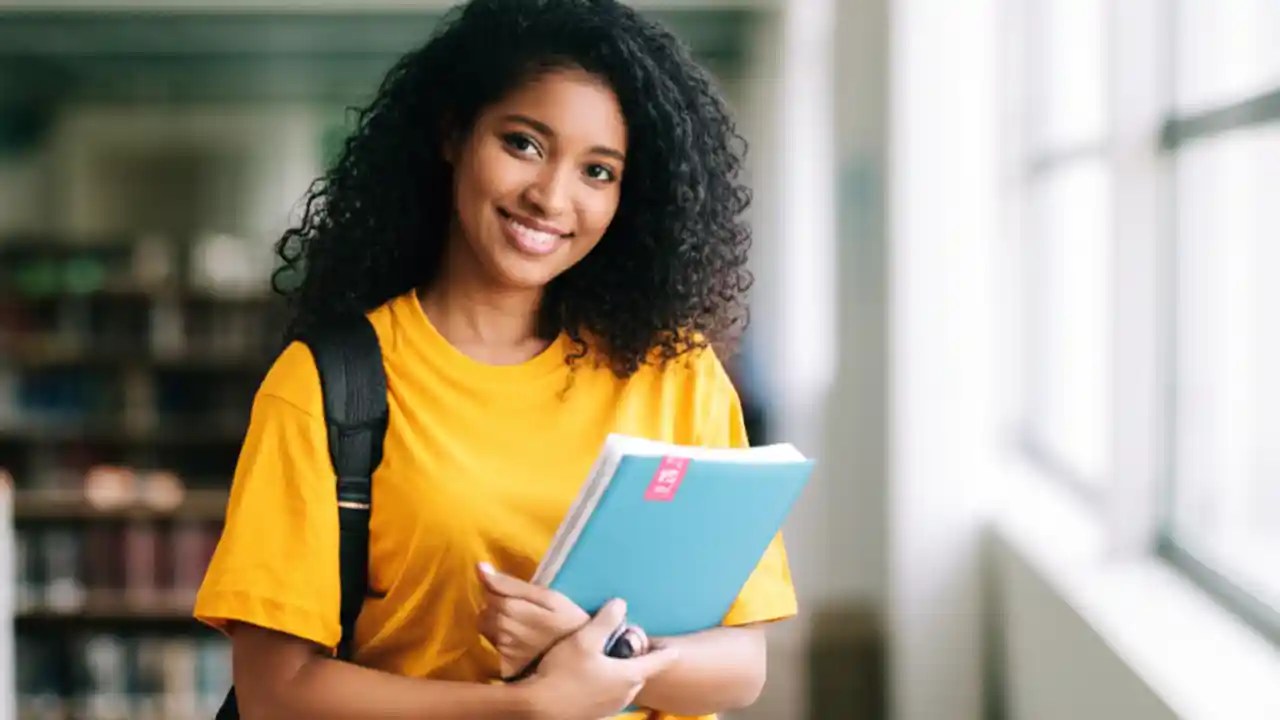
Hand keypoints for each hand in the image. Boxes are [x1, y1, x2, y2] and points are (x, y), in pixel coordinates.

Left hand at [476, 563, 589, 677]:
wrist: (582, 657)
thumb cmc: (568, 619)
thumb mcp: (549, 596)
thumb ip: (511, 584)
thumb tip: (480, 568)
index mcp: (512, 610)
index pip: (488, 592)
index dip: (499, 589)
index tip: (517, 593)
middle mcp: (503, 631)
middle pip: (484, 610)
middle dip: (496, 606)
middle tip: (520, 608)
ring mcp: (504, 650)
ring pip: (486, 628)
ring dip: (496, 622)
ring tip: (519, 623)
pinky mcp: (506, 665)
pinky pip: (494, 645)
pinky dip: (502, 639)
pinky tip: (519, 639)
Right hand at [519, 599, 679, 719]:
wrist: (537, 708)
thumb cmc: (563, 673)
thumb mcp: (584, 640)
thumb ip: (605, 621)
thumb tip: (621, 603)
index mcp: (629, 676)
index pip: (660, 662)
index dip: (667, 651)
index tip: (675, 646)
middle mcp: (626, 694)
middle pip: (641, 673)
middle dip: (639, 658)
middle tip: (630, 643)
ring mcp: (611, 707)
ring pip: (625, 685)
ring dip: (622, 672)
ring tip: (610, 657)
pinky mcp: (597, 714)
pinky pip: (610, 694)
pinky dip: (608, 683)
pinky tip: (591, 675)